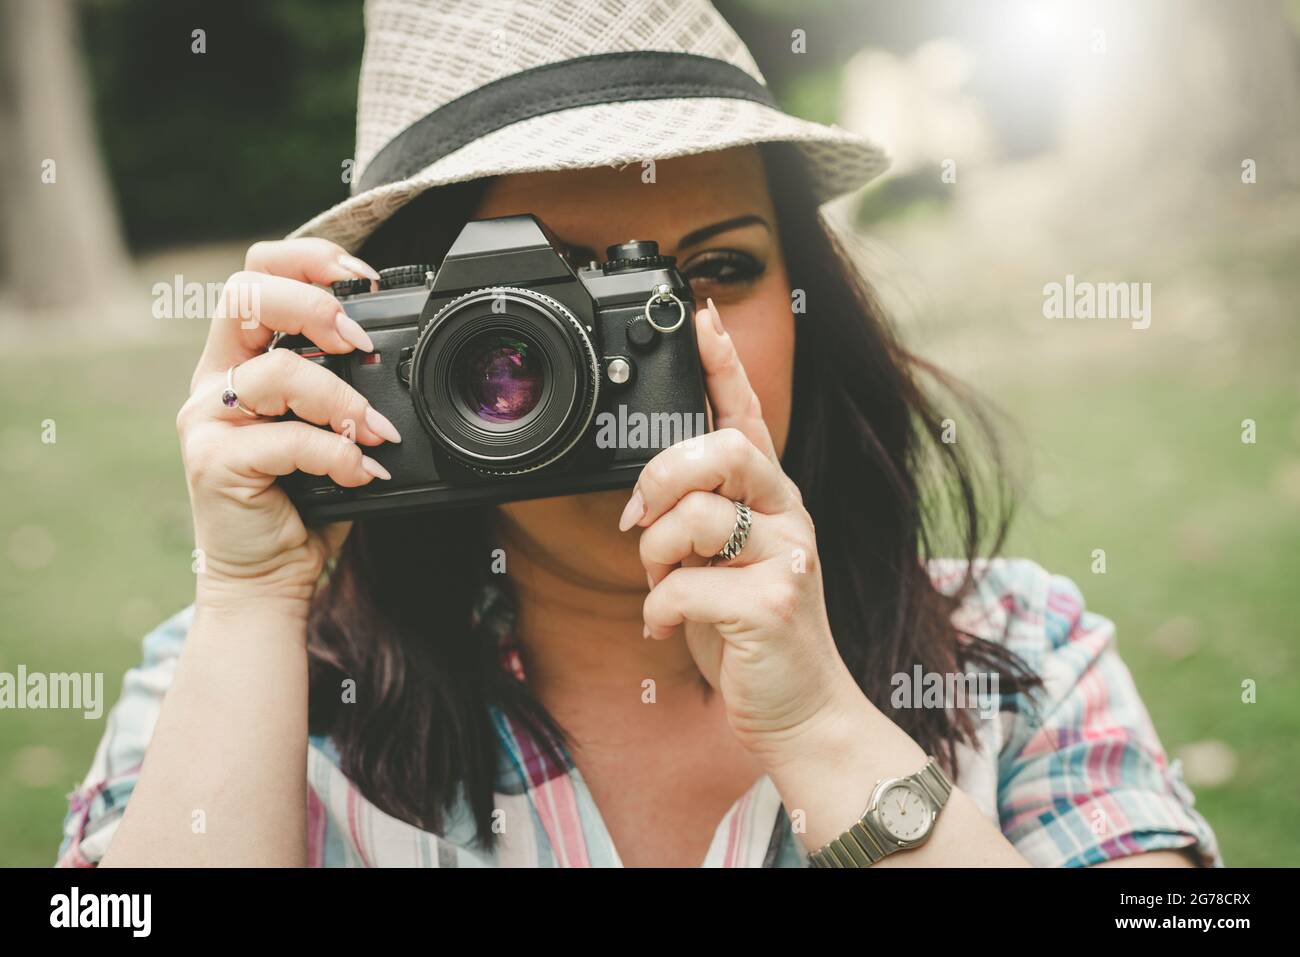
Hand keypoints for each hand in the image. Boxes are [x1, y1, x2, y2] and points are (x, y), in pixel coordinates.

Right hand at [176, 239, 400, 611]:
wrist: (267, 576)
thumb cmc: (304, 503)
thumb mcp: (330, 431)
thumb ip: (347, 389)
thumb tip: (401, 357)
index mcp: (240, 361)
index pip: (255, 276)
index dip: (306, 261)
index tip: (362, 278)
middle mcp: (215, 382)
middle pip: (245, 296)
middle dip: (313, 307)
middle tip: (358, 343)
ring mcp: (206, 421)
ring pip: (277, 373)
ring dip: (344, 400)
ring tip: (377, 433)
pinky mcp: (214, 463)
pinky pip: (284, 439)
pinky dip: (337, 453)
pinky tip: (361, 471)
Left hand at [621, 297, 857, 764]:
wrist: (801, 708)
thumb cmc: (753, 632)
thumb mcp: (729, 562)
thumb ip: (705, 515)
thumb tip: (650, 487)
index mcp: (774, 498)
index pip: (750, 416)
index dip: (725, 365)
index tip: (701, 317)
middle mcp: (788, 515)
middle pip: (721, 452)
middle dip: (662, 479)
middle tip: (640, 519)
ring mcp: (788, 557)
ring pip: (695, 518)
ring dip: (654, 557)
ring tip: (661, 585)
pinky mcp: (773, 603)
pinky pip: (684, 584)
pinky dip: (659, 609)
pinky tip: (668, 625)